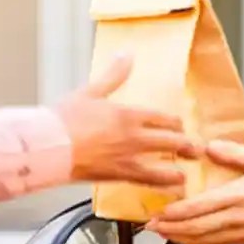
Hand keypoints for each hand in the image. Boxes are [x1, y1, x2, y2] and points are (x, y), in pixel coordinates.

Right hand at [54, 54, 200, 186]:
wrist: (48, 146)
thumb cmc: (64, 120)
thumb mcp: (90, 92)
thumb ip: (113, 75)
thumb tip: (126, 54)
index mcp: (129, 114)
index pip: (163, 117)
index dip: (174, 122)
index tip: (178, 125)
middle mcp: (135, 137)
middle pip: (171, 140)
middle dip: (186, 144)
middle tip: (195, 148)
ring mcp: (130, 158)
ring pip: (165, 164)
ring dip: (180, 167)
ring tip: (188, 171)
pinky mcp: (120, 176)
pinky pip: (149, 182)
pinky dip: (164, 184)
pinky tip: (171, 189)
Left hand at [146, 140, 243, 243]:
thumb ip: (234, 153)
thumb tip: (209, 146)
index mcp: (240, 196)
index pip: (200, 207)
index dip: (176, 213)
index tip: (159, 212)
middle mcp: (238, 218)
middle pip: (196, 228)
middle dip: (170, 229)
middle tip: (150, 226)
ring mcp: (241, 233)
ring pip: (203, 240)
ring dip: (180, 238)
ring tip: (162, 233)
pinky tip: (187, 239)